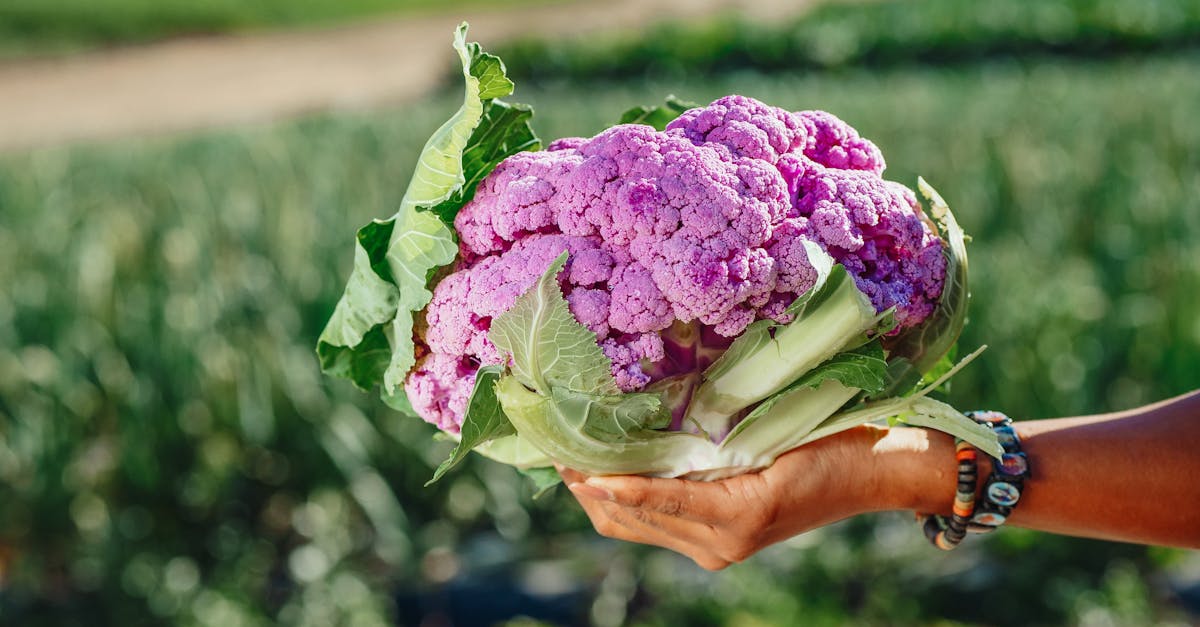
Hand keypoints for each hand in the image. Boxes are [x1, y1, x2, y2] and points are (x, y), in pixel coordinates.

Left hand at [559, 426, 906, 569]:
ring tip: (566, 460)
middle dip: (588, 489)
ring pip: (636, 529)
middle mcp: (720, 543)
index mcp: (736, 516)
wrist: (874, 471)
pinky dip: (626, 503)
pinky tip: (605, 475)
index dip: (612, 486)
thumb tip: (652, 424)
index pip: (656, 501)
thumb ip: (718, 443)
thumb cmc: (833, 444)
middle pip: (632, 521)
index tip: (575, 468)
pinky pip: (657, 526)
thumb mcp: (776, 437)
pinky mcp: (719, 542)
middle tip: (552, 449)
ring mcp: (718, 548)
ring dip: (599, 498)